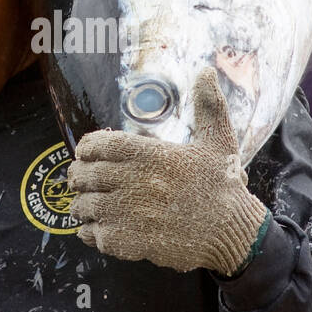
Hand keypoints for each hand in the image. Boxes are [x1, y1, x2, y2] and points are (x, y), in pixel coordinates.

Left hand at [67, 67, 269, 275]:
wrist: (233, 232)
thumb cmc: (223, 185)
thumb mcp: (219, 140)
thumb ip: (208, 104)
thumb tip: (206, 70)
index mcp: (150, 154)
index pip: (97, 145)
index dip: (86, 149)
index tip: (86, 155)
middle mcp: (135, 181)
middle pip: (84, 175)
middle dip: (78, 177)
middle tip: (81, 181)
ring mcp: (128, 213)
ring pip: (83, 206)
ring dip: (82, 205)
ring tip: (89, 205)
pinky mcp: (127, 242)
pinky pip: (91, 234)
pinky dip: (89, 231)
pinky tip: (98, 227)